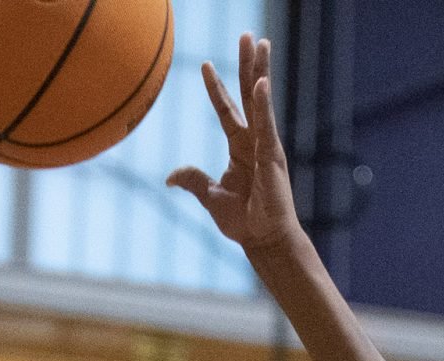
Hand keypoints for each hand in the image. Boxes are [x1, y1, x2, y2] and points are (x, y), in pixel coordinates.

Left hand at [167, 35, 303, 258]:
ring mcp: (266, 147)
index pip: (226, 110)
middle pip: (250, 94)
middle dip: (248, 64)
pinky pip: (266, 126)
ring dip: (260, 70)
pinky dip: (264, 104)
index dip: (215, 88)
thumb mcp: (211, 197)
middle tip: (248, 35)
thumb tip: (170, 177)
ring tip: (261, 42)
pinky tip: (261, 82)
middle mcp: (255, 142)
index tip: (204, 63)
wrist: (264, 242)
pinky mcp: (273, 158)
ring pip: (261, 101)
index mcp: (240, 149)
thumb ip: (194, 181)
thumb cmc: (244, 222)